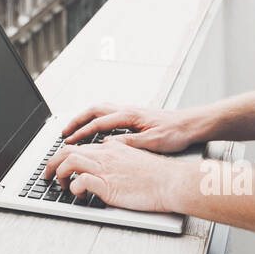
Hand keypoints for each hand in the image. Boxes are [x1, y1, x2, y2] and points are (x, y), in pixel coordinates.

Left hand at [41, 137, 179, 211]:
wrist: (170, 182)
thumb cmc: (156, 175)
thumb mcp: (133, 157)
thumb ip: (117, 153)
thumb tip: (105, 152)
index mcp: (110, 148)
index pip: (78, 146)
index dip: (62, 155)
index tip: (56, 164)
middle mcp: (104, 155)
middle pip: (67, 151)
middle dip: (51, 163)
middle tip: (46, 175)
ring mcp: (105, 169)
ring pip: (69, 162)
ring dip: (58, 174)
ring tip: (59, 185)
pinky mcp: (107, 185)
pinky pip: (80, 182)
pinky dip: (74, 189)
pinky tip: (78, 195)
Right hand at [61, 101, 200, 153]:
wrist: (191, 125)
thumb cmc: (175, 133)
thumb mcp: (153, 141)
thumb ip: (129, 142)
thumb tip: (108, 144)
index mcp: (129, 115)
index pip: (98, 123)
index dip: (81, 133)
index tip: (68, 141)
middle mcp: (127, 110)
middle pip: (93, 111)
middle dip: (76, 121)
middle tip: (63, 132)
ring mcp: (130, 111)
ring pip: (100, 110)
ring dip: (84, 118)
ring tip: (73, 129)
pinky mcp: (134, 116)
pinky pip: (107, 114)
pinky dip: (95, 119)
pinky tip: (94, 129)